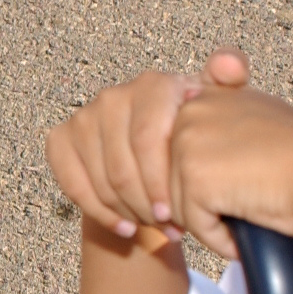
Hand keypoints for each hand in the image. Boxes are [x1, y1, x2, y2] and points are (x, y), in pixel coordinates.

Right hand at [47, 50, 248, 239]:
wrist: (153, 153)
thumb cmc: (192, 135)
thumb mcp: (218, 112)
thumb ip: (231, 82)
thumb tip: (229, 66)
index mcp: (153, 85)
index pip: (147, 140)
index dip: (158, 183)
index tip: (175, 214)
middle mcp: (114, 95)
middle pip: (123, 167)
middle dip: (146, 205)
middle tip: (170, 226)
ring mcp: (84, 116)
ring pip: (102, 181)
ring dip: (128, 213)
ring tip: (155, 227)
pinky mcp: (61, 138)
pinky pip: (74, 185)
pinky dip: (100, 213)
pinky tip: (124, 227)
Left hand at [165, 72, 292, 258]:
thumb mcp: (259, 116)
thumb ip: (225, 118)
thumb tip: (207, 134)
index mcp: (203, 98)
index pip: (181, 152)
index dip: (206, 179)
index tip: (239, 187)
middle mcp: (189, 116)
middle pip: (172, 178)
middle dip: (200, 203)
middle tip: (238, 211)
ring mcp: (188, 147)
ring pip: (178, 204)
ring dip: (209, 223)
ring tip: (244, 223)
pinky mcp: (194, 180)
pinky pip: (193, 223)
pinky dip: (217, 239)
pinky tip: (241, 240)